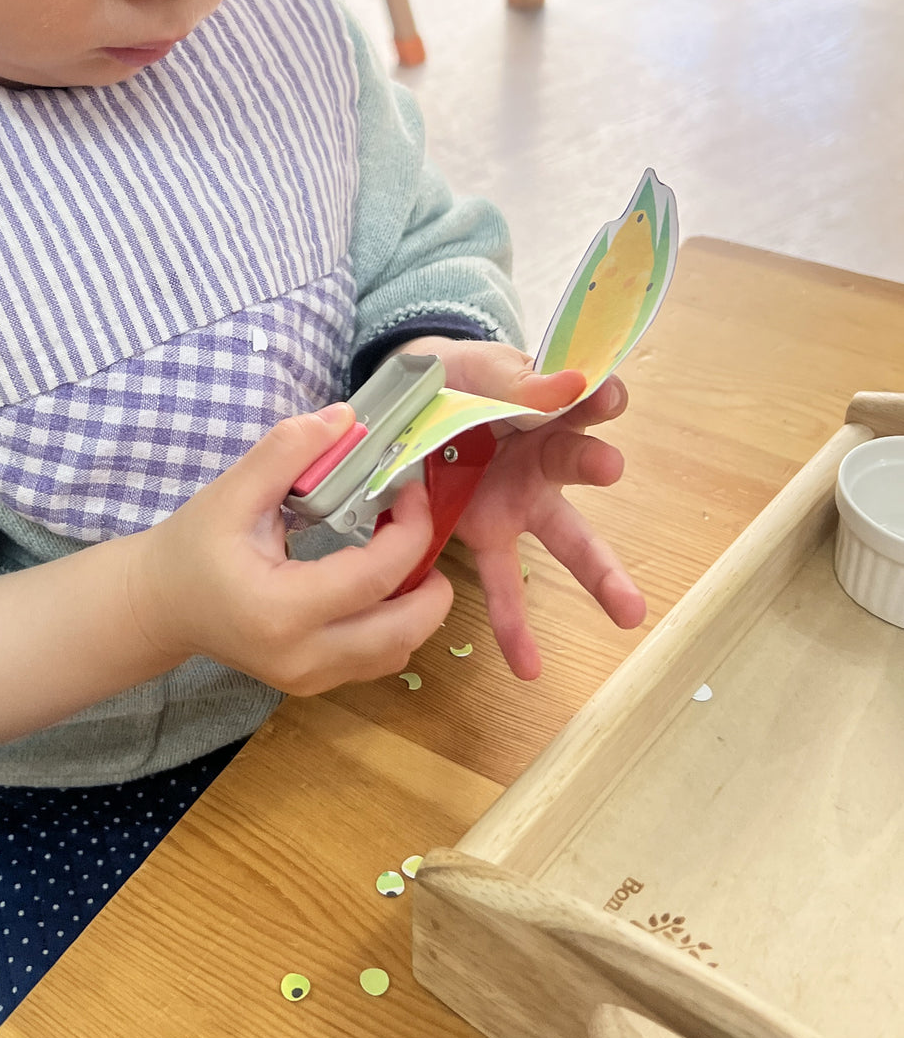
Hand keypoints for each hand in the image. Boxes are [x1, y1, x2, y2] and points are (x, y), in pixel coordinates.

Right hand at [127, 404, 453, 694]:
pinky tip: (380, 582)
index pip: (374, 578)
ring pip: (399, 651)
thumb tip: (347, 418)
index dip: (411, 532)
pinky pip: (378, 660)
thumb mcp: (231, 494)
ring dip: (418, 605)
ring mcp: (310, 678)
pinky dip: (395, 623)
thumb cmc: (192, 549)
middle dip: (432, 579)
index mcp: (279, 610)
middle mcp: (302, 656)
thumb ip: (287, 452)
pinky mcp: (314, 683)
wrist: (161, 606)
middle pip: (404, 632)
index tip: (411, 492)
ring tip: (402, 555)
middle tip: (421, 530)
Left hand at [396, 337, 646, 678]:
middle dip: (596, 465)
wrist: (406, 407)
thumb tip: (571, 382)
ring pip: (568, 540)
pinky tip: (530, 667)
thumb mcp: (474, 370)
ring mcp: (519, 501)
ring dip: (599, 575)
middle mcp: (544, 458)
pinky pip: (503, 584)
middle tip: (608, 467)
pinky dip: (514, 626)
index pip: (583, 398)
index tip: (604, 397)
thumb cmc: (456, 380)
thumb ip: (514, 379)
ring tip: (630, 613)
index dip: (597, 397)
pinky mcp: (487, 534)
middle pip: (581, 463)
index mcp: (546, 408)